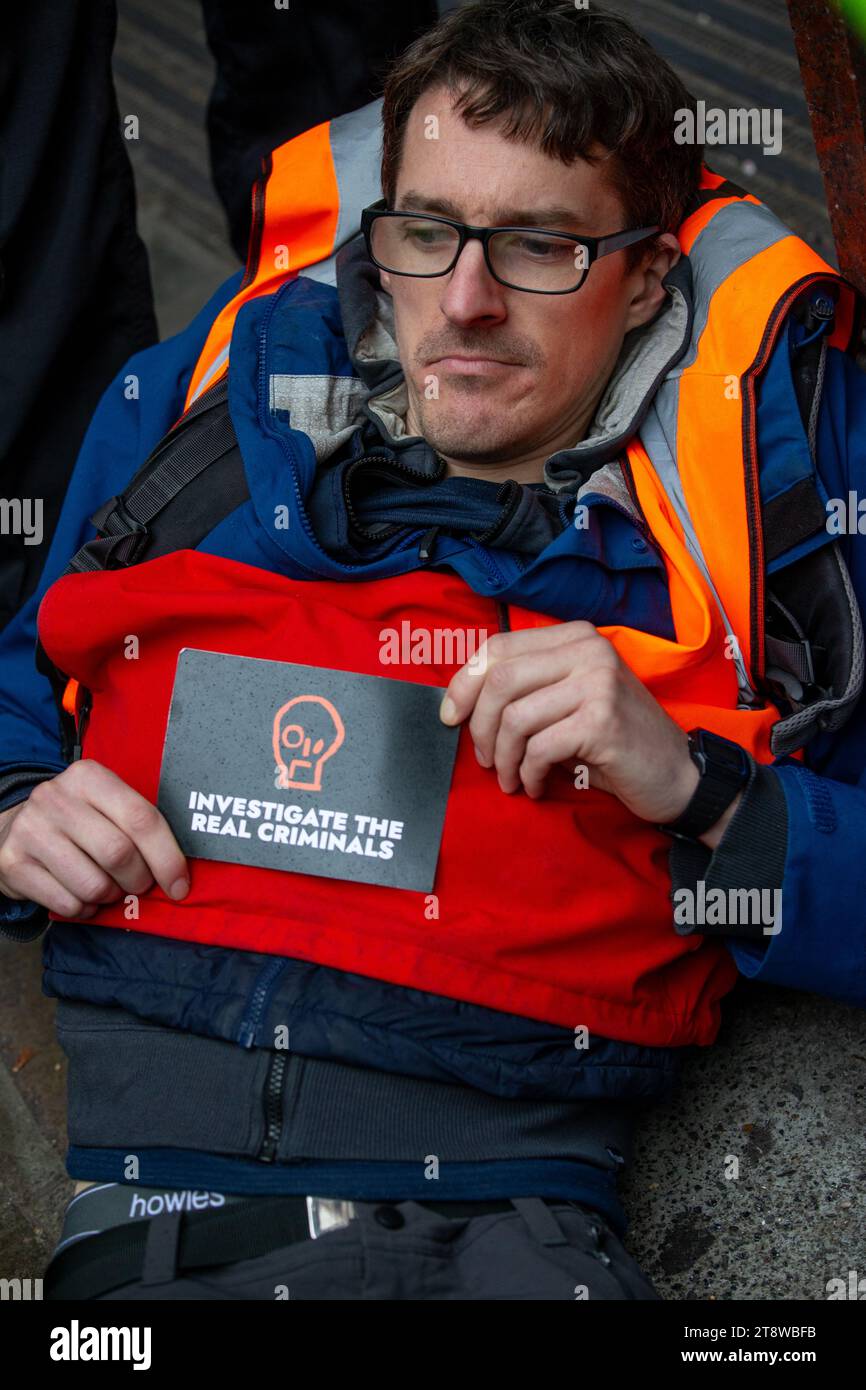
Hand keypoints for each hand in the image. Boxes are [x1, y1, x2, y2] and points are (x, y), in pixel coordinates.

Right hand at [0, 761, 188, 918]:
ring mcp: (31, 830)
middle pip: (119, 854)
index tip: (180, 885)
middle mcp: (56, 798)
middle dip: (138, 880)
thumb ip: (138, 825)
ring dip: (110, 897)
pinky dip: (84, 909)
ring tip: (106, 888)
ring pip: (93, 885)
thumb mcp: (105, 805)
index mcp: (88, 777)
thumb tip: (179, 873)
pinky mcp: (13, 863)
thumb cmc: (77, 820)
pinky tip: (81, 896)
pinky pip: (67, 904)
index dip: (167, 858)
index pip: (142, 818)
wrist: (13, 826)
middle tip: (138, 885)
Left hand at [439, 621, 702, 824]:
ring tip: (510, 779)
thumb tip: (462, 700)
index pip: (499, 647)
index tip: (451, 717)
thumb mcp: (570, 700)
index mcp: (576, 637)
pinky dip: (527, 774)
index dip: (465, 683)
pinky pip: (538, 748)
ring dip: (503, 758)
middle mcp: (588, 650)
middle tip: (486, 760)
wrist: (677, 775)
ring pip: (515, 717)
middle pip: (500, 679)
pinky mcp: (602, 720)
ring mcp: (597, 683)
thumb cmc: (615, 742)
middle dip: (480, 726)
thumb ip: (529, 687)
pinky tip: (535, 785)